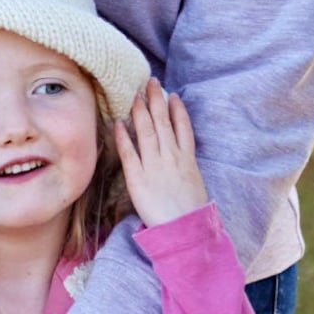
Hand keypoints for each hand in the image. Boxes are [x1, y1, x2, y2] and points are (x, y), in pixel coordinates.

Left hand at [114, 78, 207, 227]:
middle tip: (150, 82)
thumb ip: (186, 168)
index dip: (177, 109)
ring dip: (140, 110)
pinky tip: (119, 123)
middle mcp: (171, 157)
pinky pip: (129, 152)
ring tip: (135, 94)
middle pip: (163, 122)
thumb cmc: (191, 213)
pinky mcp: (138, 178)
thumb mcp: (195, 184)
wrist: (184, 231)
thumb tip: (181, 159)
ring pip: (147, 131)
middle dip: (156, 100)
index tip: (171, 95)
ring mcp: (155, 166)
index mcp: (187, 159)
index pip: (183, 127)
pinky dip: (124, 136)